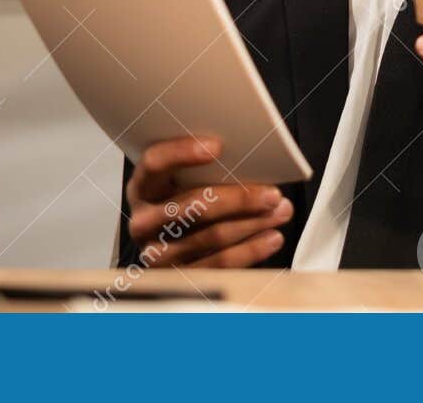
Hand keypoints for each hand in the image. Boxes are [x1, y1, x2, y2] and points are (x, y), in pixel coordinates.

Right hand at [124, 136, 292, 267]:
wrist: (172, 248)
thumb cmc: (185, 204)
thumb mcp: (182, 184)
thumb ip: (205, 171)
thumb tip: (252, 160)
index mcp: (142, 188)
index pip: (154, 163)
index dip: (182, 152)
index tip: (217, 145)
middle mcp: (144, 221)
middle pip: (192, 205)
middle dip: (239, 198)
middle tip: (271, 193)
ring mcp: (158, 253)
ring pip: (212, 236)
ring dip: (253, 223)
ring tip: (280, 212)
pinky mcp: (179, 277)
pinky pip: (219, 264)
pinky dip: (251, 249)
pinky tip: (270, 237)